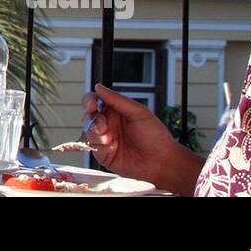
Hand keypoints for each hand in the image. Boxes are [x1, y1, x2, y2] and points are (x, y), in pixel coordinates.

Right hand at [81, 82, 201, 193]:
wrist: (162, 162)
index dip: (89, 101)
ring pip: (88, 131)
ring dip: (96, 133)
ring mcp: (105, 139)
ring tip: (110, 139)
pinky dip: (100, 146)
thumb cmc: (156, 137)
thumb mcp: (139, 112)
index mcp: (116, 110)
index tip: (92, 105)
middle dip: (92, 119)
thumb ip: (117, 100)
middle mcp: (109, 124)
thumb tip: (98, 87)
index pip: (95, 100)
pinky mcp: (104, 155)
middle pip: (88, 115)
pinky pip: (93, 147)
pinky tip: (113, 147)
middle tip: (103, 125)